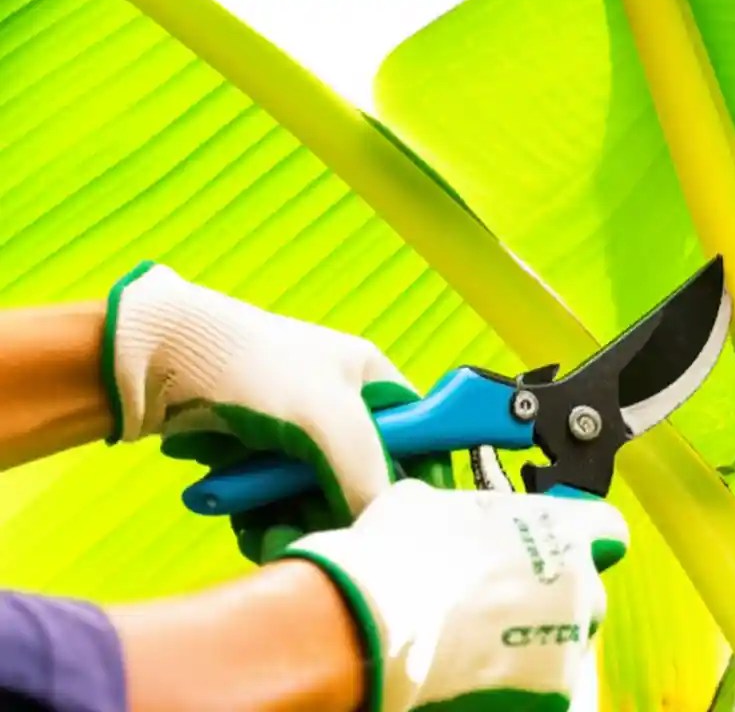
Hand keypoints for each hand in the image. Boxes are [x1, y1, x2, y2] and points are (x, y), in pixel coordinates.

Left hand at [103, 261, 418, 557]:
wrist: (153, 360)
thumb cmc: (253, 368)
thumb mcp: (330, 422)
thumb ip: (369, 479)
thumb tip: (382, 533)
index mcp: (369, 379)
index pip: (420, 433)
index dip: (420, 476)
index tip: (409, 520)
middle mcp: (337, 407)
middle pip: (362, 480)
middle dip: (336, 513)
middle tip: (318, 535)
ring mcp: (292, 433)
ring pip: (314, 499)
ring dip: (292, 522)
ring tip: (265, 531)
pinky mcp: (252, 456)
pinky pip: (273, 503)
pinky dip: (260, 519)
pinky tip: (244, 524)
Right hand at [280, 478, 629, 711]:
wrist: (377, 625)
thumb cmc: (399, 552)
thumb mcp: (423, 504)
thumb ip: (459, 511)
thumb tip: (443, 516)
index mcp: (559, 529)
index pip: (608, 530)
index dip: (586, 540)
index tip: (560, 550)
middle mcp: (579, 585)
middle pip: (586, 595)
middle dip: (554, 601)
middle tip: (499, 607)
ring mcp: (568, 645)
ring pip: (564, 645)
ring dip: (533, 645)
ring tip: (476, 650)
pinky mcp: (551, 696)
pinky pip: (543, 690)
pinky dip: (515, 687)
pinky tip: (471, 680)